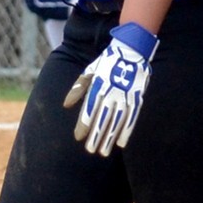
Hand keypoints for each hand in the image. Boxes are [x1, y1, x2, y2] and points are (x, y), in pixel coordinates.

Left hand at [62, 21, 157, 155]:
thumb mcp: (90, 71)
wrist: (131, 50)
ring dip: (109, 138)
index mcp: (98, 86)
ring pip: (116, 122)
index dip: (83, 124)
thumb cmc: (107, 62)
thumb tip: (66, 105)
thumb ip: (78, 88)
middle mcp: (111, 94)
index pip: (89, 109)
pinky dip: (126, 132)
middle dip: (95, 136)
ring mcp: (125, 97)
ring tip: (103, 152)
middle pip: (102, 119)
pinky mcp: (137, 99)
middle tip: (90, 150)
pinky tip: (121, 144)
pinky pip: (131, 119)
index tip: (78, 137)